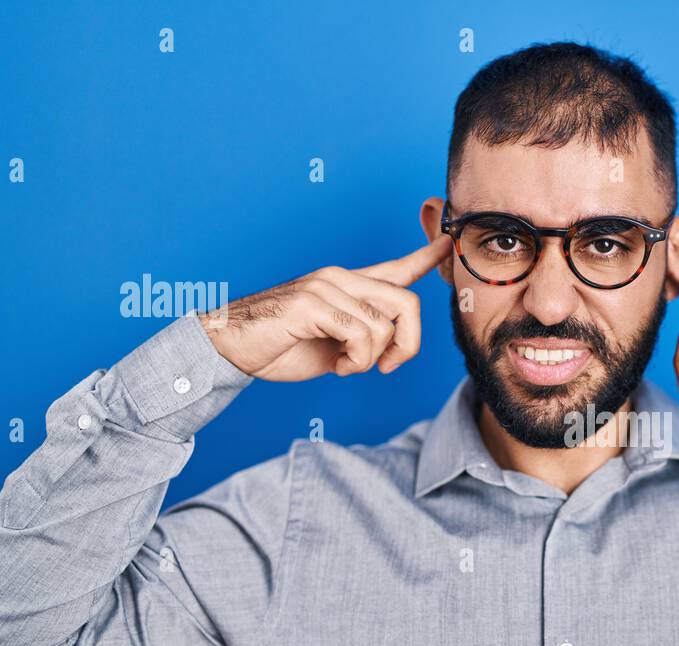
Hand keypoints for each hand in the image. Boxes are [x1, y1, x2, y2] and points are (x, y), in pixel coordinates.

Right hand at [199, 234, 450, 381]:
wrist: (229, 347)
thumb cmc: (280, 346)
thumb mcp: (334, 344)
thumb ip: (364, 338)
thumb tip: (391, 347)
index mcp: (347, 285)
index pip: (396, 267)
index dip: (427, 258)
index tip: (450, 245)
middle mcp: (339, 278)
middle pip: (406, 302)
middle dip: (409, 344)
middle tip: (388, 367)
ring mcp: (326, 288)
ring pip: (385, 325)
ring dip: (372, 359)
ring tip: (348, 365)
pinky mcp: (312, 304)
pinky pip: (362, 335)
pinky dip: (357, 360)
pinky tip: (338, 365)